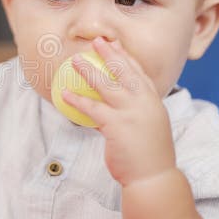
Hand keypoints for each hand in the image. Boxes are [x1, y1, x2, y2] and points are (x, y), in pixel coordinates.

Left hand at [62, 37, 175, 185]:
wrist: (154, 177)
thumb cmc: (149, 155)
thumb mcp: (150, 126)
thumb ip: (138, 111)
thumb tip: (121, 104)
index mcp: (153, 101)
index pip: (139, 72)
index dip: (126, 57)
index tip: (116, 45)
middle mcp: (144, 102)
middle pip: (124, 71)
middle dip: (110, 53)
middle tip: (97, 40)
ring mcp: (131, 112)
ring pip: (107, 84)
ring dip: (89, 70)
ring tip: (75, 59)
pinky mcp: (116, 125)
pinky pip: (92, 108)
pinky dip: (77, 100)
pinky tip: (65, 94)